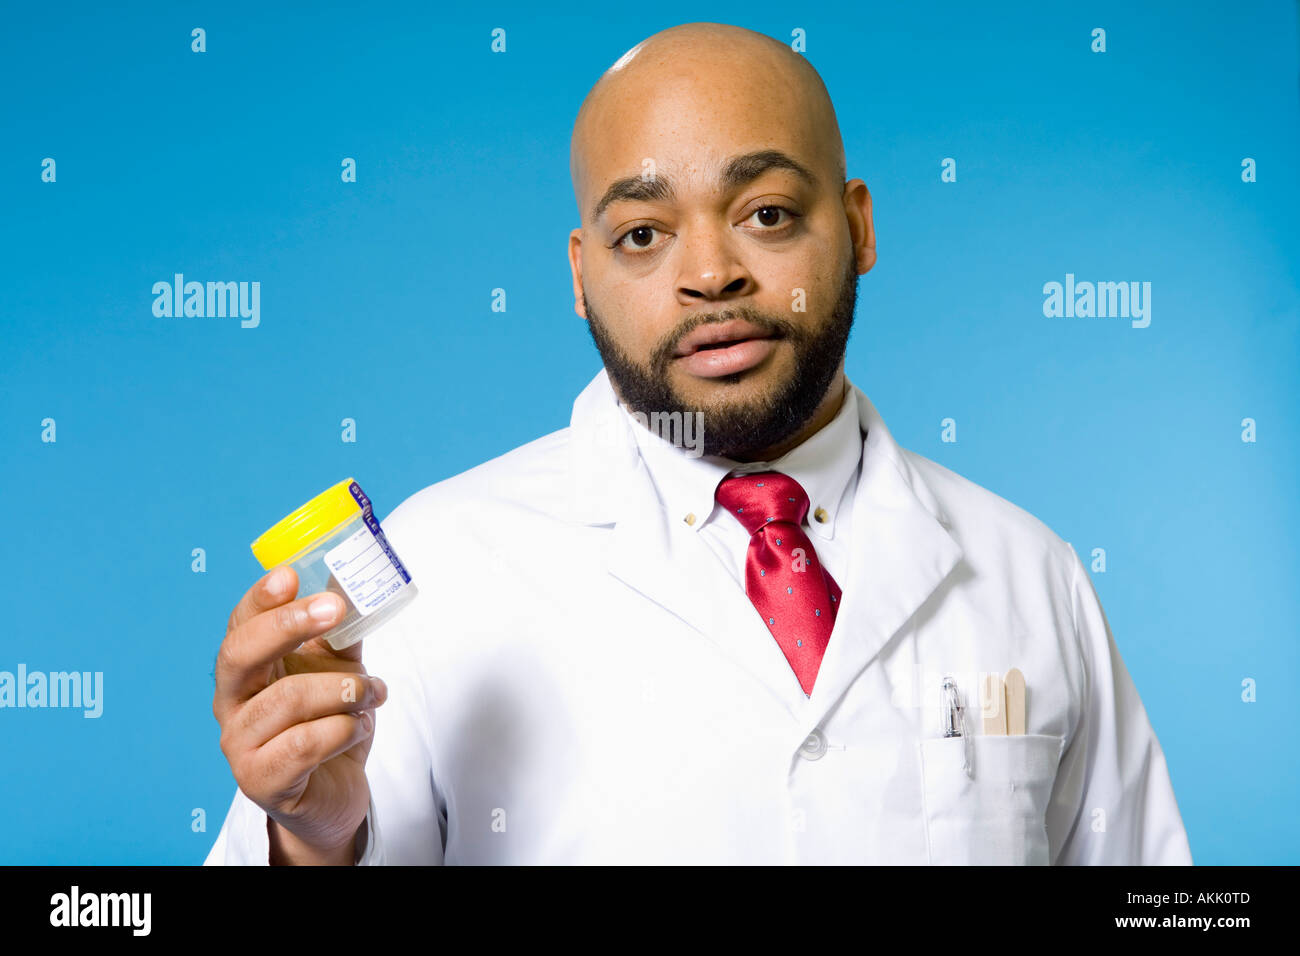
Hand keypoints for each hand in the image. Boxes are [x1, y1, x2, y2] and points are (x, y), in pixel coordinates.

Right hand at [213, 565, 387, 863]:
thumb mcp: (337, 669)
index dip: (261, 598)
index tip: (291, 574)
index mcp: (246, 670)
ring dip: (344, 689)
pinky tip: (359, 726)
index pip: (240, 624)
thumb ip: (339, 630)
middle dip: (288, 625)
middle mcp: (231, 705)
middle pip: (240, 655)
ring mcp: (240, 746)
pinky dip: (342, 729)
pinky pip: (303, 745)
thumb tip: (347, 576)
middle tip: (334, 609)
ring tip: (374, 691)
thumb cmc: (329, 724)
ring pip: (286, 700)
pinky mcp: (262, 782)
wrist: (335, 793)